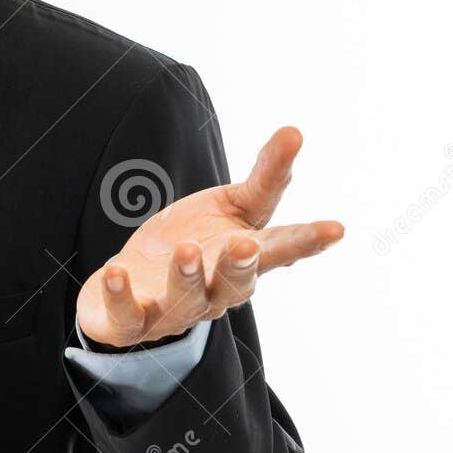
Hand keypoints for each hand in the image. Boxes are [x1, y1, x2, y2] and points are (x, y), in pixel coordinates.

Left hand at [76, 126, 343, 347]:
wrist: (136, 286)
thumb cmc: (195, 242)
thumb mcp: (231, 207)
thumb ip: (264, 178)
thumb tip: (295, 131)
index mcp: (245, 260)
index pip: (280, 249)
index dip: (306, 241)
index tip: (335, 227)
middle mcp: (217, 291)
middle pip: (236, 284)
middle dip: (241, 266)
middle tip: (244, 244)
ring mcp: (175, 309)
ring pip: (185, 298)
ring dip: (186, 275)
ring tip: (187, 250)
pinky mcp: (133, 321)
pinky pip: (127, 314)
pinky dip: (121, 295)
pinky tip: (117, 271)